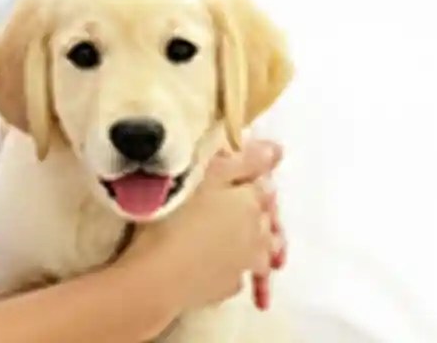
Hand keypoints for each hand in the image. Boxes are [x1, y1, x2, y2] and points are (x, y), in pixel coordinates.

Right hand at [116, 140, 283, 310]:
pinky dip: (234, 268)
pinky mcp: (227, 288)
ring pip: (261, 253)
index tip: (238, 172)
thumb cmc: (176, 216)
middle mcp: (256, 234)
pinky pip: (238, 275)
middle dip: (260, 213)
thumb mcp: (207, 175)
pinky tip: (222, 268)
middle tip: (242, 207)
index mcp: (250, 202)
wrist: (158, 275)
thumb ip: (244, 162)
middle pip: (267, 221)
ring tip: (242, 244)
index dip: (252, 177)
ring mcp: (244, 264)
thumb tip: (278, 149)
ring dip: (257, 247)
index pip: (264, 185)